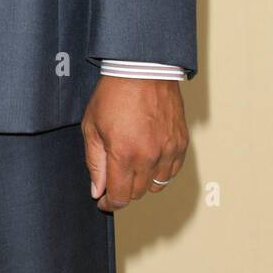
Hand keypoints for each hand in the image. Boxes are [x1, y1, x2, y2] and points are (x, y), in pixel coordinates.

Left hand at [82, 76, 187, 211]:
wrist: (142, 68)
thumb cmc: (114, 93)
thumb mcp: (92, 126)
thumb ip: (95, 162)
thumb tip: (98, 190)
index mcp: (125, 153)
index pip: (120, 197)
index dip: (109, 203)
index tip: (104, 200)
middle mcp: (149, 156)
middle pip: (138, 193)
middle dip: (123, 191)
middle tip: (114, 180)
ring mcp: (168, 150)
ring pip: (156, 185)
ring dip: (142, 182)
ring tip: (132, 167)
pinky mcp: (181, 143)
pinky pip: (172, 171)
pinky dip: (160, 172)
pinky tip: (149, 160)